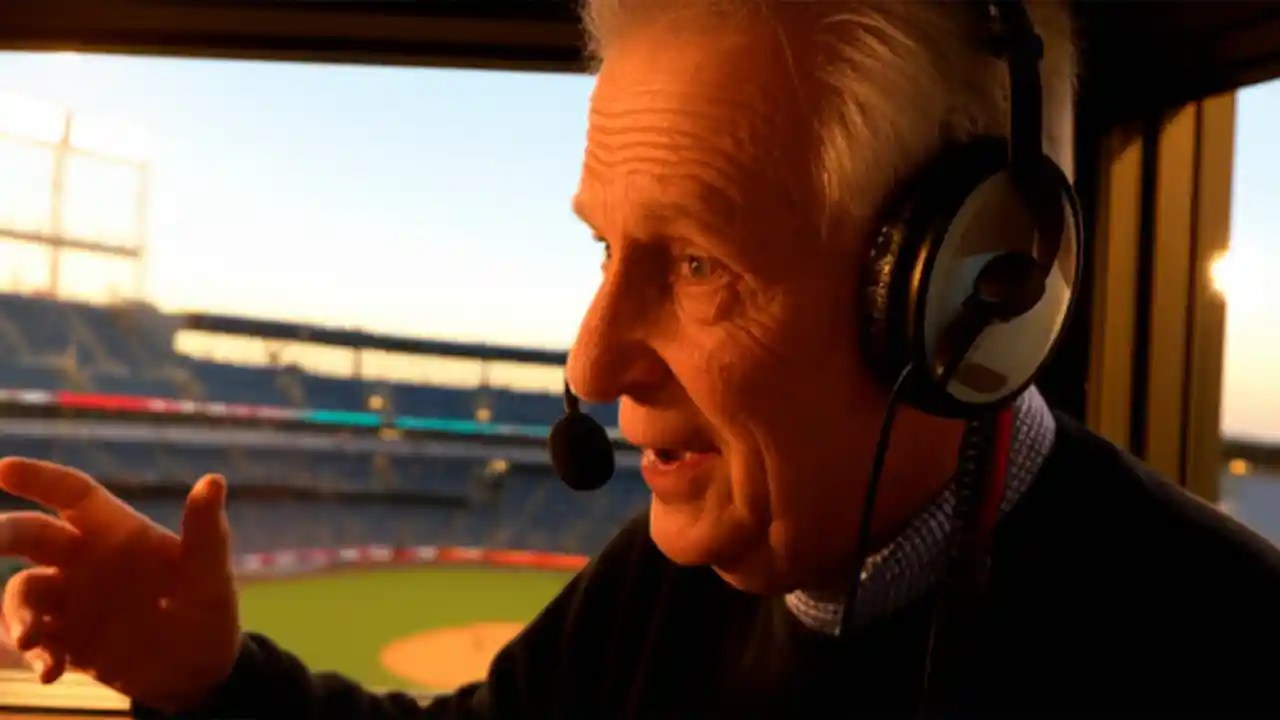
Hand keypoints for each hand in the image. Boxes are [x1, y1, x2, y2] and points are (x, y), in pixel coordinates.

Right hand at [0, 458, 240, 712]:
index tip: (4, 468)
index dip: (40, 479)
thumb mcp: (210, 573)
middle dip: (4, 535)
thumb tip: (215, 479)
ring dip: (17, 613)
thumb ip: (205, 530)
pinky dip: (35, 653)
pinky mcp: (63, 638)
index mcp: (117, 531)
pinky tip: (51, 671)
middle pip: (30, 535)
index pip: (73, 494)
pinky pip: (33, 639)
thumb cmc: (208, 609)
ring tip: (29, 639)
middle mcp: (84, 558)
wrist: (198, 670)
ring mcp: (70, 598)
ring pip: (22, 591)